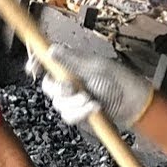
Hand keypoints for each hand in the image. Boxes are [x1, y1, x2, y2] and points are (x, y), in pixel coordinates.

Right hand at [26, 45, 153, 129]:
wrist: (133, 104)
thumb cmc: (118, 80)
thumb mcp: (95, 66)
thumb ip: (71, 60)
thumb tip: (51, 49)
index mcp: (70, 66)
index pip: (45, 63)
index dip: (35, 64)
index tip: (33, 67)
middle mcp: (68, 82)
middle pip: (48, 87)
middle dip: (60, 89)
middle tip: (72, 88)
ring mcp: (72, 100)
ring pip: (58, 104)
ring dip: (75, 103)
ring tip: (92, 100)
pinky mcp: (77, 115)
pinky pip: (69, 116)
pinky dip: (82, 112)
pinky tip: (95, 108)